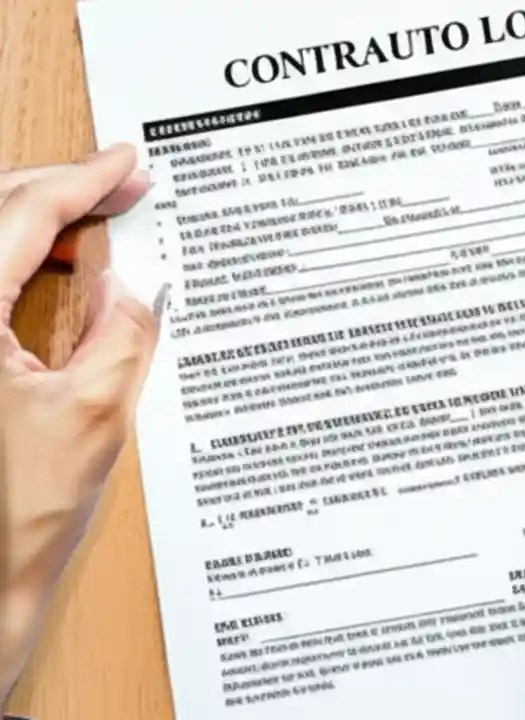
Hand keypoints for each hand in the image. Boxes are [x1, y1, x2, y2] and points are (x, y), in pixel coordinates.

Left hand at [0, 143, 161, 698]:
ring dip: (38, 224)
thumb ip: (123, 332)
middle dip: (57, 188)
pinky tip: (61, 271)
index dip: (82, 181)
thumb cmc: (12, 516)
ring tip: (99, 221)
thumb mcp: (94, 413)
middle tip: (119, 182)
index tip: (124, 162)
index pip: (22, 216)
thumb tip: (136, 285)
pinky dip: (22, 263)